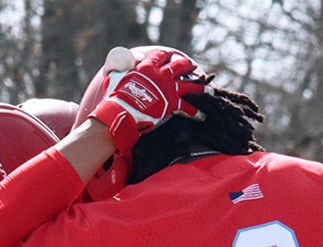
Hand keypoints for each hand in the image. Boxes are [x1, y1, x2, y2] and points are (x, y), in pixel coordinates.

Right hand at [88, 47, 205, 152]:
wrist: (120, 111)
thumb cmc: (114, 95)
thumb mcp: (114, 75)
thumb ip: (118, 66)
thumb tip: (125, 62)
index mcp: (147, 67)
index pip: (161, 56)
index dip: (168, 55)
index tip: (172, 56)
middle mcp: (161, 75)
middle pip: (180, 66)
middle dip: (187, 66)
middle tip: (191, 67)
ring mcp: (168, 89)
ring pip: (190, 85)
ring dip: (200, 87)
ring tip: (208, 89)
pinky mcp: (171, 103)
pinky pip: (188, 107)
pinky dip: (195, 111)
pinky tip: (202, 114)